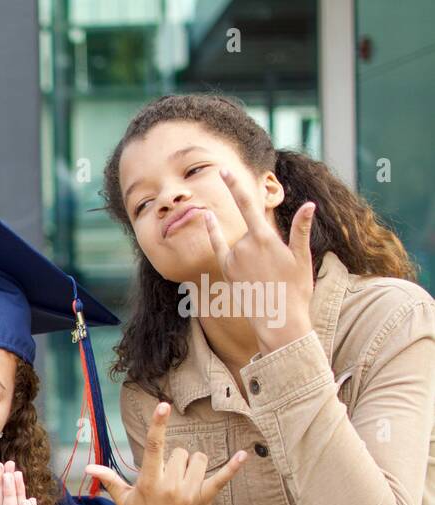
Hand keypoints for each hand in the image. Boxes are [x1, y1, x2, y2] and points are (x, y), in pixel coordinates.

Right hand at [86, 402, 244, 504]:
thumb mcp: (124, 502)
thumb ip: (110, 480)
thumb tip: (88, 468)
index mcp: (148, 482)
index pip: (154, 447)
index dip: (158, 424)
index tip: (164, 405)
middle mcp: (170, 485)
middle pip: (179, 453)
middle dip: (174, 462)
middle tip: (167, 483)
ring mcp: (189, 492)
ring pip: (198, 460)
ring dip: (192, 465)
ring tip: (183, 483)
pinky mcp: (205, 499)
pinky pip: (222, 478)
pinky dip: (234, 466)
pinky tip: (245, 454)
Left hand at [203, 167, 314, 351]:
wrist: (279, 320)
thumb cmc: (296, 289)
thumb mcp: (301, 258)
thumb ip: (300, 229)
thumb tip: (309, 204)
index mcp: (265, 238)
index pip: (248, 205)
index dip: (235, 186)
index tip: (224, 171)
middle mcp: (244, 245)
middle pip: (248, 225)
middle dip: (250, 220)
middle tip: (240, 205)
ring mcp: (233, 258)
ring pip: (240, 240)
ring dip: (253, 248)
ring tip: (267, 273)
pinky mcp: (227, 270)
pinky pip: (217, 246)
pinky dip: (213, 232)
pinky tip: (207, 217)